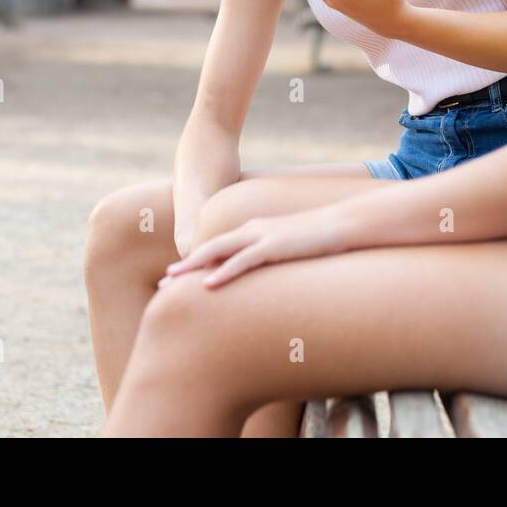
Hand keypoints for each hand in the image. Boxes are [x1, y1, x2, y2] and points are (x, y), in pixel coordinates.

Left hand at [160, 205, 348, 288]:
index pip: (220, 246)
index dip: (197, 260)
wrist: (343, 223)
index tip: (179, 274)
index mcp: (255, 230)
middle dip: (186, 263)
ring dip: (193, 266)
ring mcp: (263, 236)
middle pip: (210, 247)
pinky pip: (243, 261)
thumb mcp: (291, 246)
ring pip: (219, 251)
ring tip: (173, 280)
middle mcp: (253, 230)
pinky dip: (223, 272)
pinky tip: (208, 284)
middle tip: (163, 279)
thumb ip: (275, 255)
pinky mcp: (275, 245)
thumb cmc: (320, 238)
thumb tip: (268, 272)